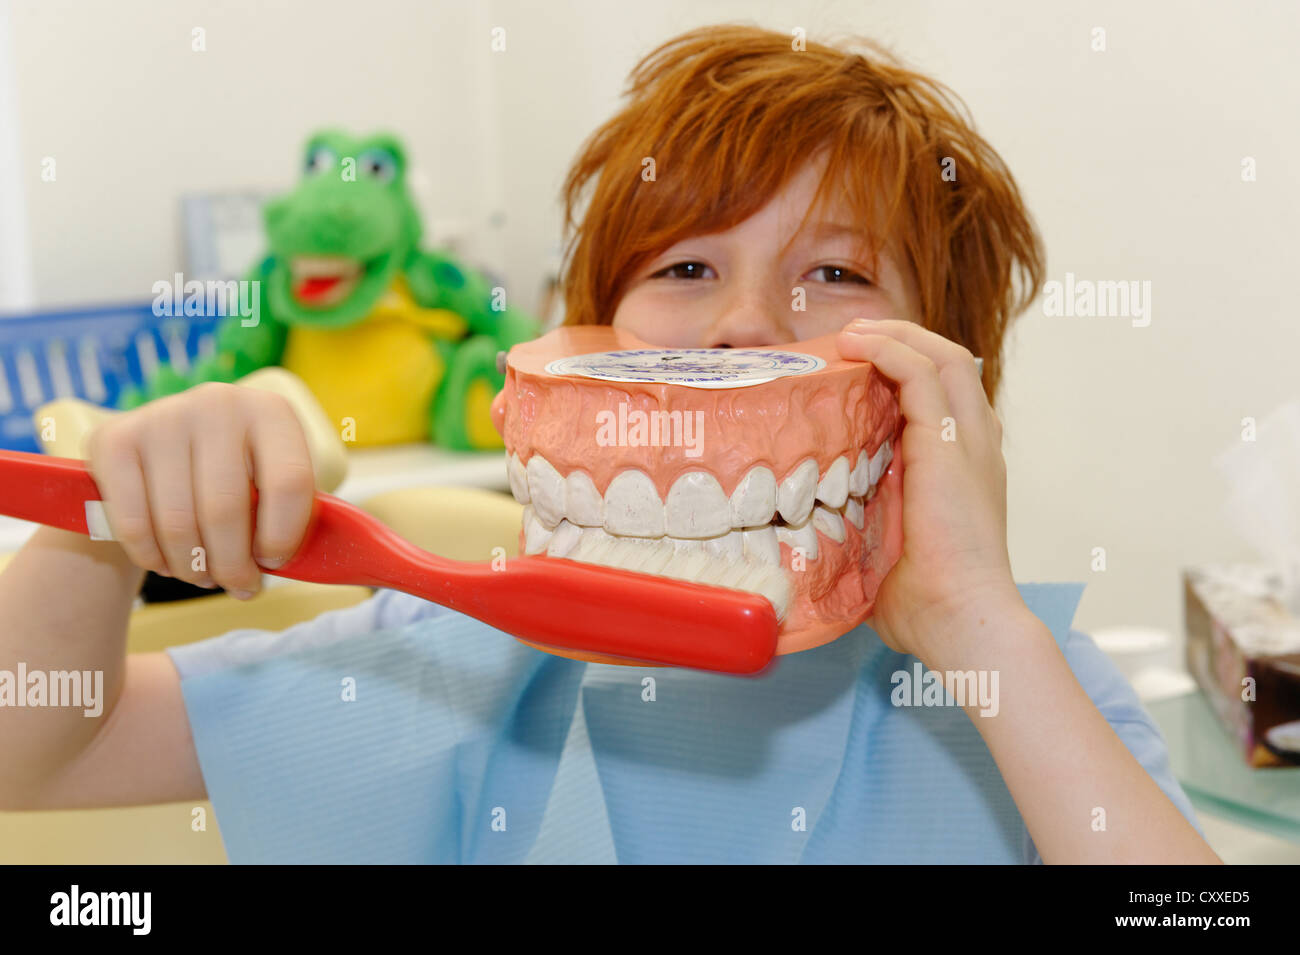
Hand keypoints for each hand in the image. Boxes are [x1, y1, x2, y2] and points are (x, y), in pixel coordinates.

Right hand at [85, 383, 315, 598]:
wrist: (162, 447)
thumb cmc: (237, 475)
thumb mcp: (272, 481)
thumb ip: (292, 515)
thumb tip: (310, 566)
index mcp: (271, 411)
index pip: (289, 483)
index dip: (284, 537)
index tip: (274, 562)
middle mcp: (219, 402)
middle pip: (227, 509)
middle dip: (234, 565)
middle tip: (239, 587)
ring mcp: (163, 417)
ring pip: (179, 523)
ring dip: (194, 568)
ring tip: (205, 577)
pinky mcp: (115, 440)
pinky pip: (134, 524)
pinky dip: (153, 558)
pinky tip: (170, 564)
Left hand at [837, 319, 1024, 665]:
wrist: (962, 624)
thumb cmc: (925, 609)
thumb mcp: (885, 554)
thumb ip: (861, 532)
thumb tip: (812, 540)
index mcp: (964, 471)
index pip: (944, 400)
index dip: (905, 374)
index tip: (857, 370)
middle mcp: (974, 448)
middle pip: (950, 364)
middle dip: (901, 340)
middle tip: (852, 338)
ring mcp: (968, 443)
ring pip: (942, 357)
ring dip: (895, 335)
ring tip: (851, 332)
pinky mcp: (948, 445)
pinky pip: (922, 373)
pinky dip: (889, 349)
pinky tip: (856, 345)